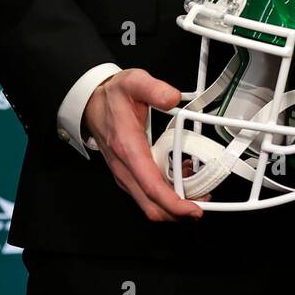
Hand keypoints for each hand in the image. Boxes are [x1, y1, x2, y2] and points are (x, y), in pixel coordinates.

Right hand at [83, 68, 203, 222]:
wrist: (91, 102)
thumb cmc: (112, 97)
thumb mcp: (133, 82)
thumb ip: (155, 89)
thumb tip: (173, 98)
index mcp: (128, 148)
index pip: (152, 187)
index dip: (174, 203)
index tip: (194, 208)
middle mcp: (125, 168)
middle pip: (151, 206)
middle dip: (179, 212)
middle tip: (203, 202)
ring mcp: (125, 174)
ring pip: (149, 204)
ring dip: (174, 205)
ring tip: (197, 190)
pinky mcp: (128, 175)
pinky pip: (147, 195)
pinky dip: (166, 195)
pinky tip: (181, 180)